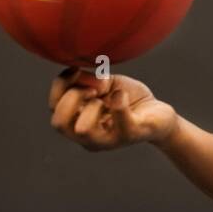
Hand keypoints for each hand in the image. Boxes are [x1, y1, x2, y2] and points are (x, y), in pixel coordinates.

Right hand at [48, 68, 177, 150]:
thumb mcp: (104, 84)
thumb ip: (86, 80)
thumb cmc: (126, 98)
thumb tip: (75, 74)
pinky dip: (119, 102)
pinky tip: (122, 94)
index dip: (60, 85)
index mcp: (78, 122)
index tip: (77, 71)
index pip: (53, 108)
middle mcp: (88, 137)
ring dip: (92, 106)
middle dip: (72, 98)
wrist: (158, 113)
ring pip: (82, 130)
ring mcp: (108, 140)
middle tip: (94, 89)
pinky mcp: (131, 135)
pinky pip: (121, 122)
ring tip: (107, 98)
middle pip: (59, 123)